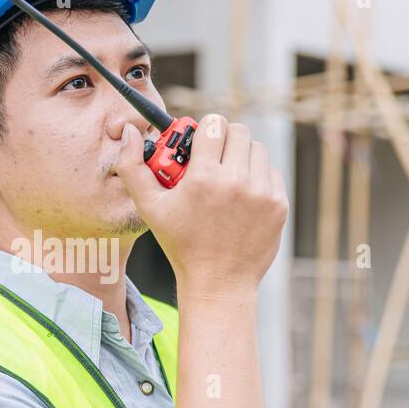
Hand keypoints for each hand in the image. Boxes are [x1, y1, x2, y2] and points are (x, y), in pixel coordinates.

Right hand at [114, 114, 288, 296]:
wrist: (218, 282)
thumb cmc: (181, 244)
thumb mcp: (150, 208)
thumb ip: (133, 167)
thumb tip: (130, 134)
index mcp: (204, 177)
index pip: (214, 124)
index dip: (206, 130)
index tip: (201, 144)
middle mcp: (236, 181)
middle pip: (238, 131)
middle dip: (224, 140)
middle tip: (214, 158)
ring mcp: (262, 193)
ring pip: (257, 149)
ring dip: (242, 156)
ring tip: (228, 178)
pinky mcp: (278, 204)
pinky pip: (271, 172)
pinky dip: (258, 177)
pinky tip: (243, 196)